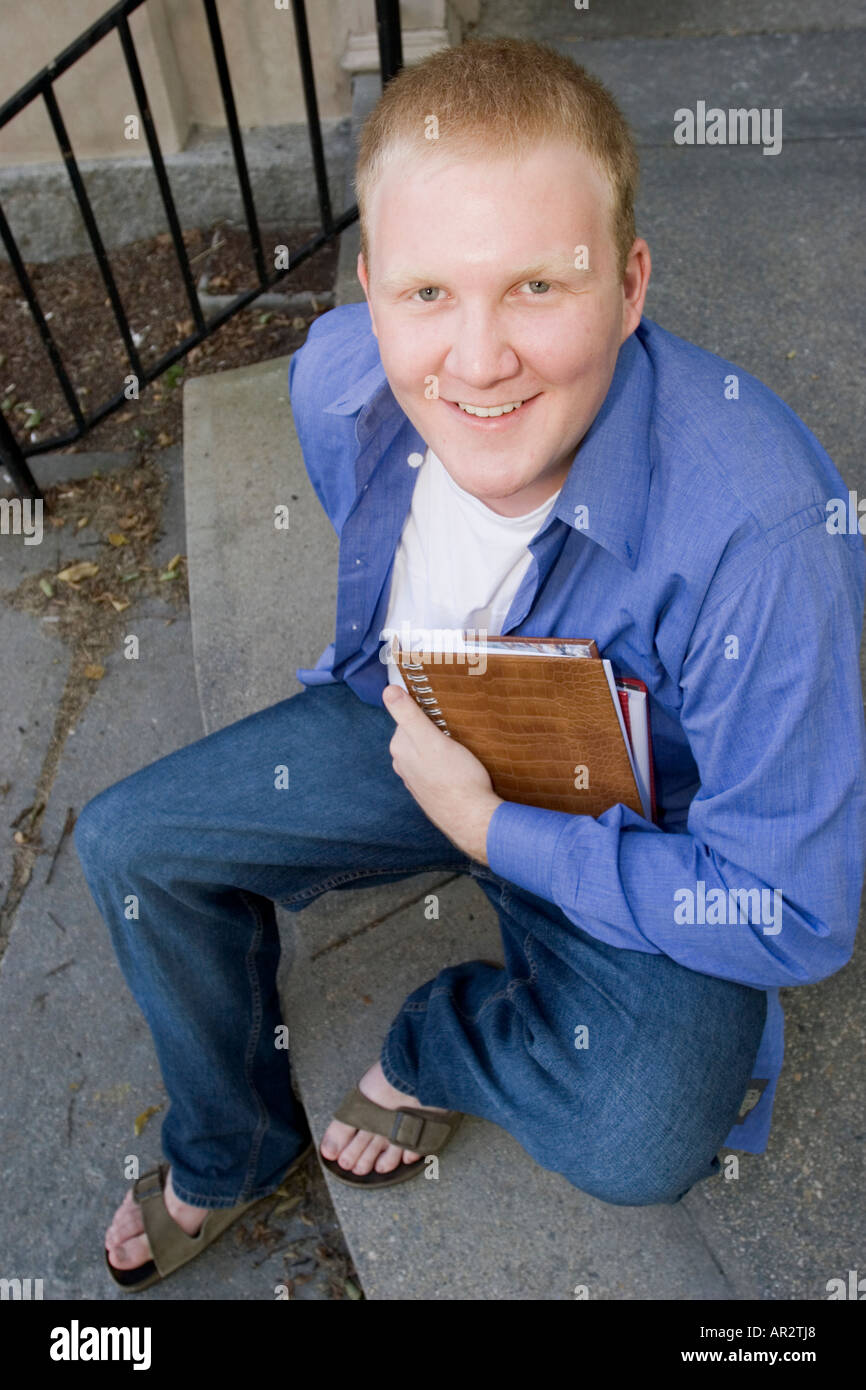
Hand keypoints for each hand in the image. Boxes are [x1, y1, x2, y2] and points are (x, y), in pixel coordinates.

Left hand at [382, 683, 503, 863]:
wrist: (472, 818)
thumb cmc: (456, 778)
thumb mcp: (432, 739)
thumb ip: (408, 714)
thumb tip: (388, 690)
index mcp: (400, 748)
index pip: (407, 717)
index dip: (427, 710)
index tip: (444, 709)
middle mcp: (403, 764)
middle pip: (416, 734)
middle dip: (433, 728)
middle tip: (455, 725)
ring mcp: (416, 779)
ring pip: (426, 752)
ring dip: (440, 746)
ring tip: (460, 745)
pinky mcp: (430, 790)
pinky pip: (435, 768)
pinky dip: (444, 762)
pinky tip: (459, 765)